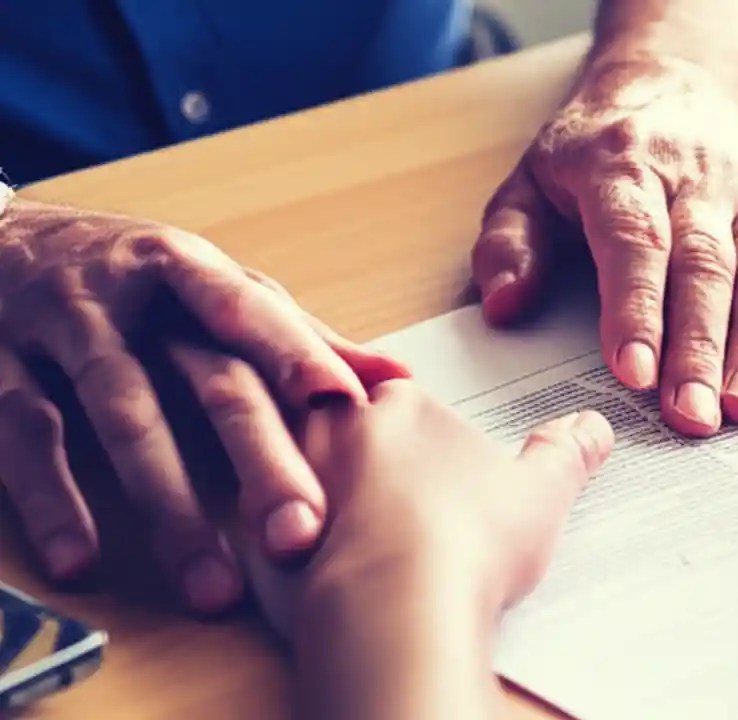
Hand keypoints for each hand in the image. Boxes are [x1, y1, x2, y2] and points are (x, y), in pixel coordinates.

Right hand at [0, 199, 408, 611]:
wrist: (2, 240)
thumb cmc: (136, 279)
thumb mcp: (210, 287)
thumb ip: (297, 336)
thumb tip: (397, 378)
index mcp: (192, 272)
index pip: (251, 311)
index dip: (295, 352)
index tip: (343, 401)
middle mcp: (132, 299)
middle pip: (204, 379)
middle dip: (257, 457)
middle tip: (298, 535)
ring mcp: (62, 334)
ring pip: (123, 419)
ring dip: (170, 506)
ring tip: (212, 584)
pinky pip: (26, 441)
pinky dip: (52, 503)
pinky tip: (82, 559)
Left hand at [240, 382, 612, 719]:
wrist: (396, 607)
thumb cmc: (469, 539)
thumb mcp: (542, 491)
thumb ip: (566, 452)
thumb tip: (594, 426)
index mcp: (400, 402)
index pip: (398, 397)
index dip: (417, 434)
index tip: (434, 468)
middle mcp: (333, 426)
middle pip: (340, 425)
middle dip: (360, 457)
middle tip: (396, 502)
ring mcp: (286, 479)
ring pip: (294, 472)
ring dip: (319, 496)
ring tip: (360, 538)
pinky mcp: (257, 537)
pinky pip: (267, 529)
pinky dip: (289, 544)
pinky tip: (322, 571)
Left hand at [471, 51, 737, 436]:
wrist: (682, 78)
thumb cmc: (599, 148)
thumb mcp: (532, 178)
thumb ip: (509, 242)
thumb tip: (504, 306)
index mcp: (624, 163)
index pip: (634, 239)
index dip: (636, 308)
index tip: (633, 373)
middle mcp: (697, 175)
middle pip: (705, 266)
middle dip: (700, 347)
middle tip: (693, 416)